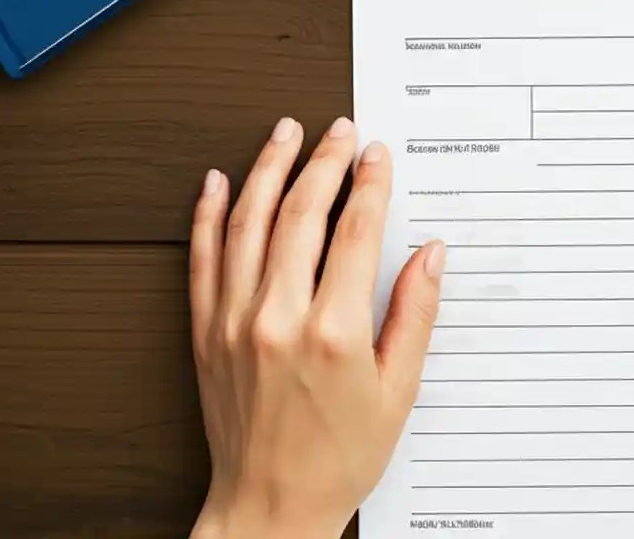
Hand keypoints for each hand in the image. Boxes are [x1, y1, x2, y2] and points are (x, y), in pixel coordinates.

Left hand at [187, 117, 445, 538]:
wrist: (270, 507)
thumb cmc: (337, 457)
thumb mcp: (398, 391)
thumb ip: (415, 314)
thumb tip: (430, 256)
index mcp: (334, 332)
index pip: (356, 232)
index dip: (370, 185)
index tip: (377, 157)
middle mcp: (278, 318)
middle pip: (302, 214)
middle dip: (324, 162)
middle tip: (338, 132)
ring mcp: (234, 322)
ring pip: (248, 223)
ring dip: (267, 170)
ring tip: (284, 135)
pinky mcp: (205, 333)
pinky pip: (202, 259)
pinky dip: (209, 215)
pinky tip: (219, 182)